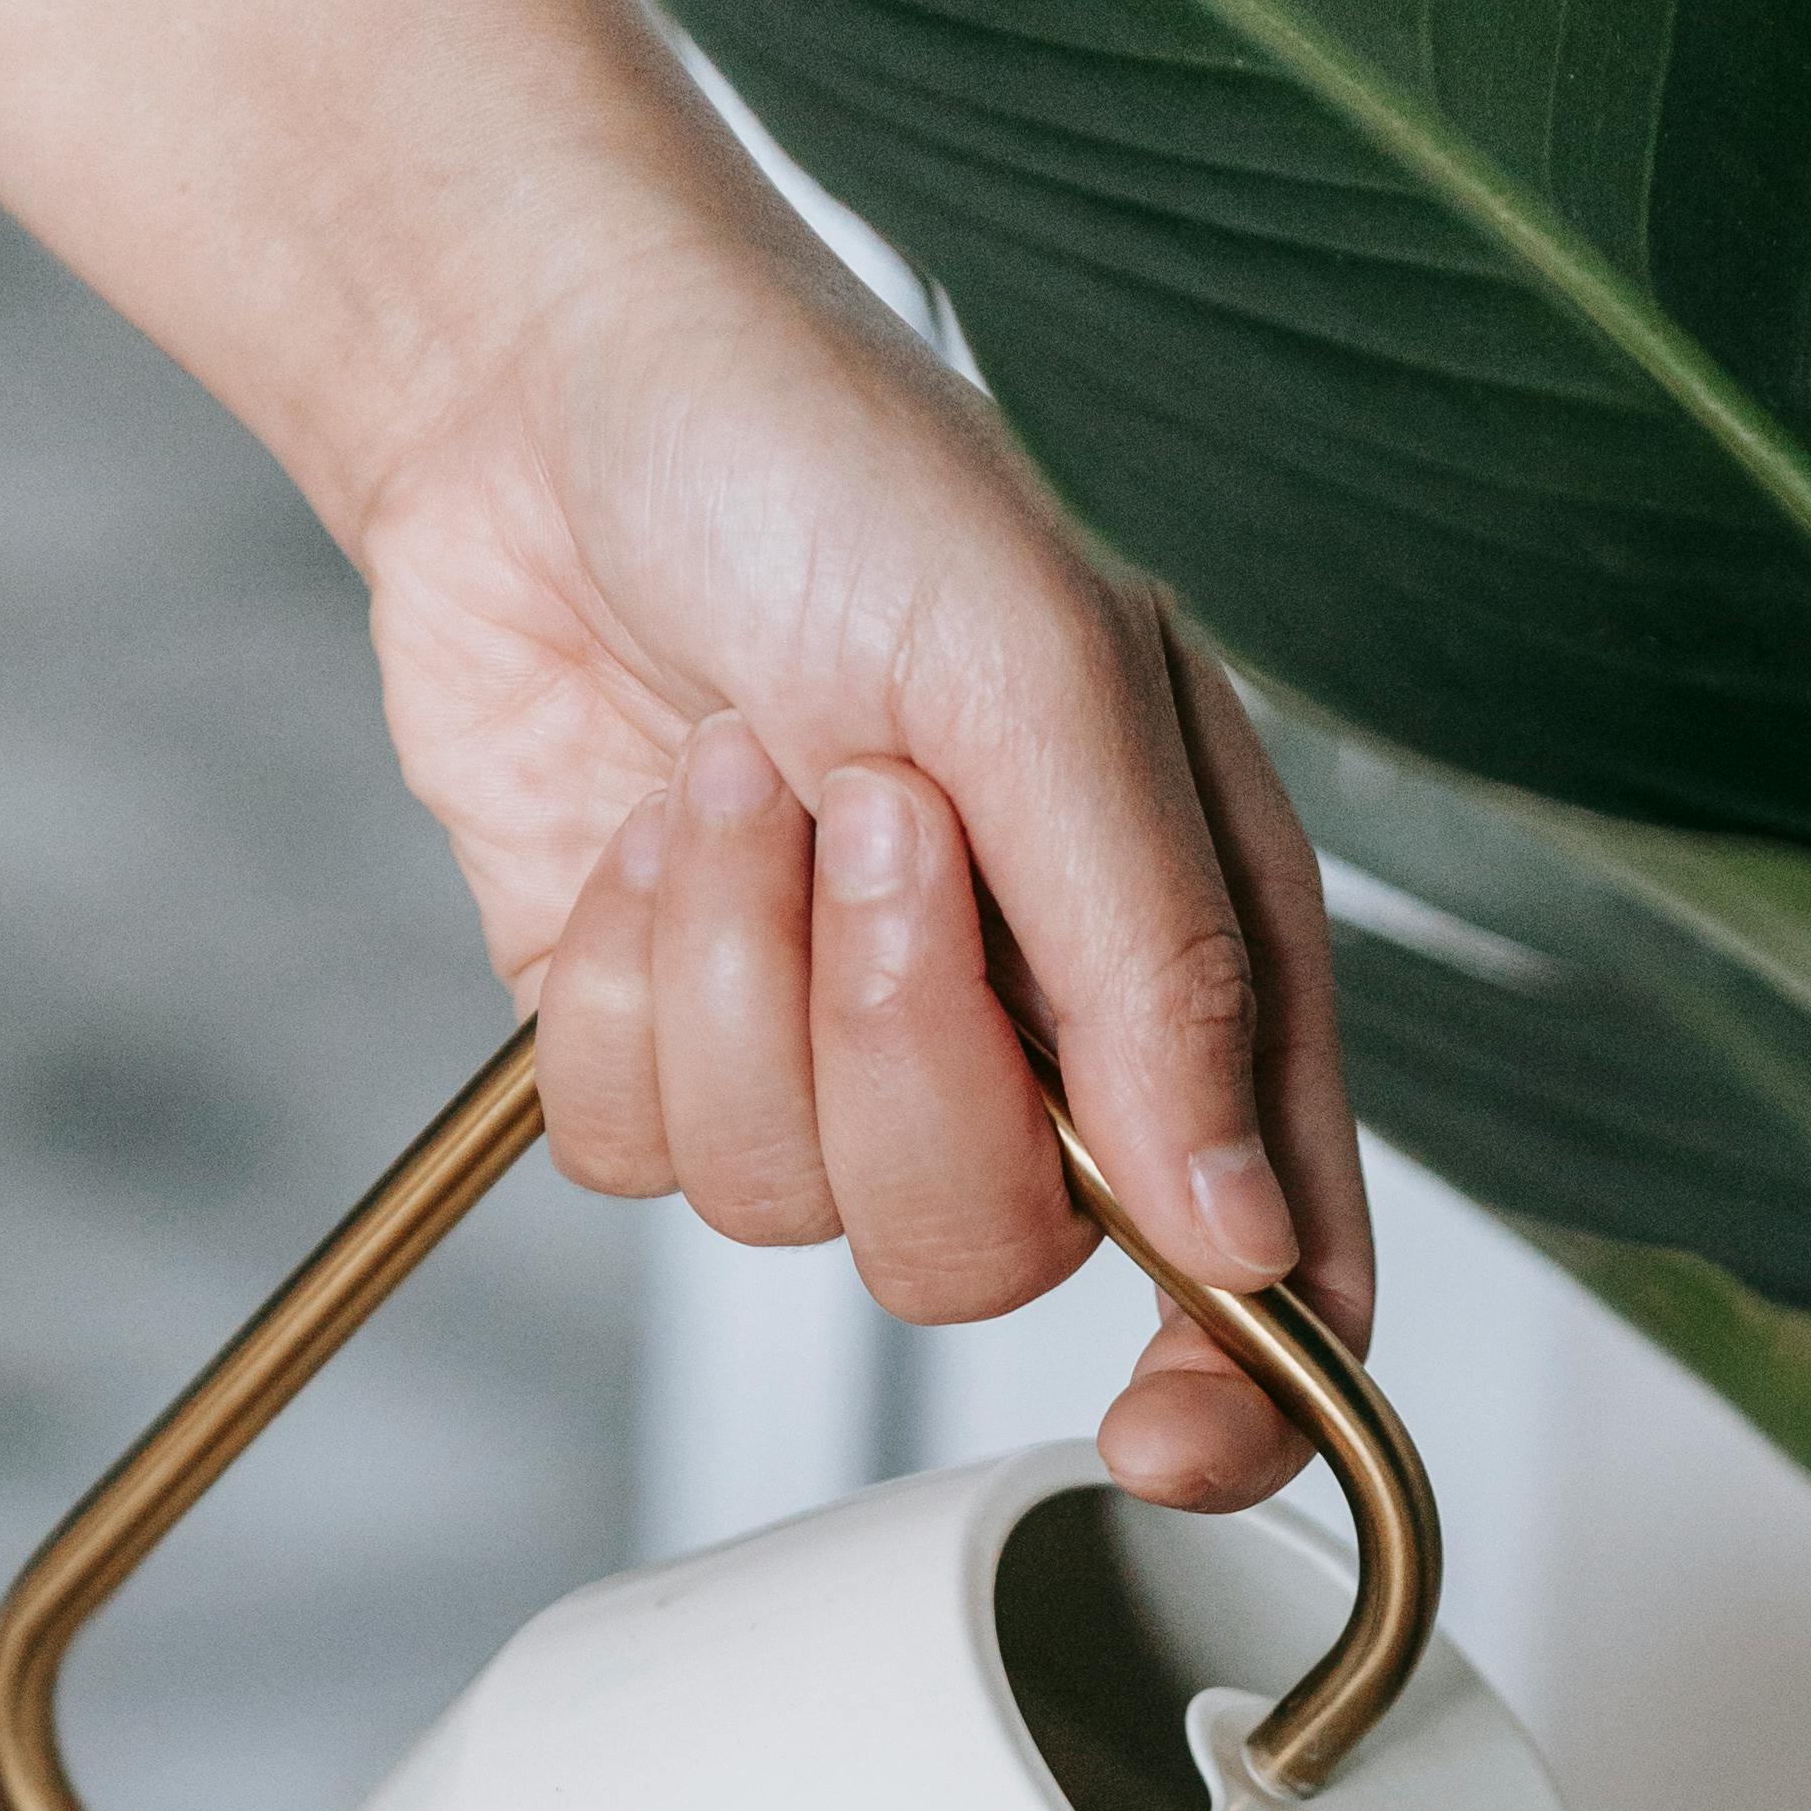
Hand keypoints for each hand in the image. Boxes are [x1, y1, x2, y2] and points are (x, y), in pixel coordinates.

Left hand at [359, 224, 1372, 1515]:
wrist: (534, 375)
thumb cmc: (830, 461)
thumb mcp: (1046, 669)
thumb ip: (1160, 965)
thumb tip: (1252, 1242)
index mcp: (1188, 952)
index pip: (1275, 1263)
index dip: (1240, 1392)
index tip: (1164, 1436)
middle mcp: (1028, 1035)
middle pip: (989, 1252)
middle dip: (898, 1052)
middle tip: (868, 824)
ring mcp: (833, 1056)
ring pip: (790, 1211)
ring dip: (735, 977)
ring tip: (739, 772)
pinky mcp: (663, 1051)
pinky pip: (635, 1153)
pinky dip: (618, 984)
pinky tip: (648, 823)